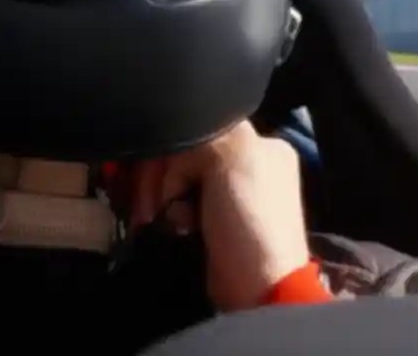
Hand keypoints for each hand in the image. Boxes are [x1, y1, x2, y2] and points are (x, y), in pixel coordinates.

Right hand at [114, 120, 310, 311]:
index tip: (160, 169)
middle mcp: (245, 165)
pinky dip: (167, 215)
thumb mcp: (236, 155)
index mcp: (261, 144)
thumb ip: (207, 129)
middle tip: (156, 205)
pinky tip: (173, 227)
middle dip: (162, 178)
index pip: (199, 125)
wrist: (256, 291)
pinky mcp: (207, 224)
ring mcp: (225, 197)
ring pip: (172, 180)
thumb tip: (173, 135)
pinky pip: (173, 205)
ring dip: (161, 199)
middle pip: (181, 154)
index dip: (173, 145)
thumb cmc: (250, 219)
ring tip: (167, 221)